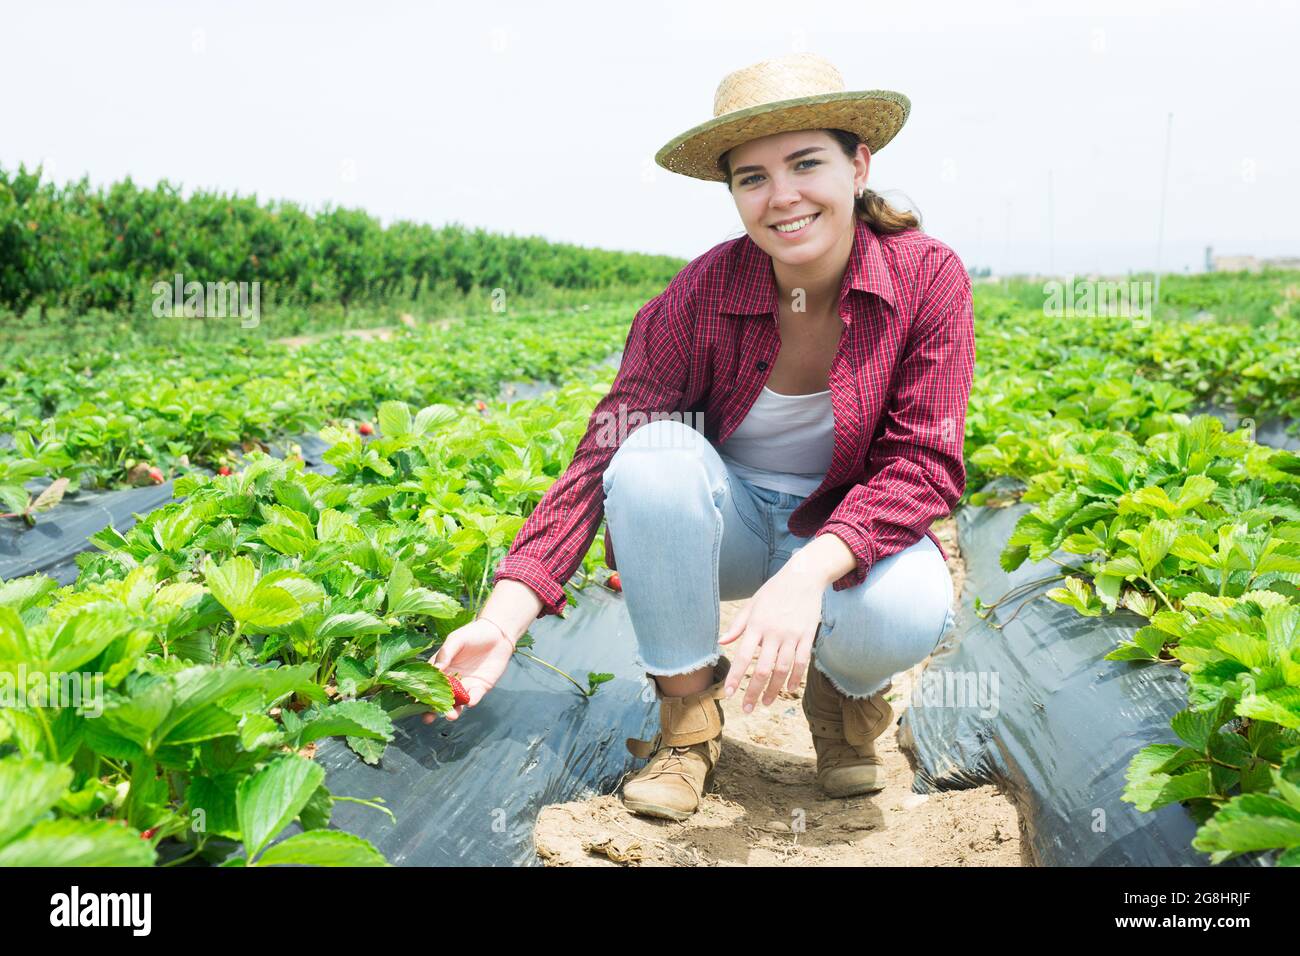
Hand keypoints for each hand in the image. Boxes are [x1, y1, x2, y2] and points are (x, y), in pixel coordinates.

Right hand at [425, 618, 515, 721]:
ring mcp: (465, 685)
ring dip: (453, 710)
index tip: (414, 703)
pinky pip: (474, 697)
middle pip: (439, 697)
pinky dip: (472, 700)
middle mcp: (451, 679)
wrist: (498, 633)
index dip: (420, 693)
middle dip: (433, 709)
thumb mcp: (456, 640)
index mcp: (440, 667)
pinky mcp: (481, 687)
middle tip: (428, 718)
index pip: (427, 683)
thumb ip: (446, 653)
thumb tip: (436, 669)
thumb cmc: (473, 633)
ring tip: (451, 716)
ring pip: (456, 702)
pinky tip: (469, 702)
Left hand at [719, 564, 823, 712]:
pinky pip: (801, 662)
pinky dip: (795, 678)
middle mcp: (774, 633)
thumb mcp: (752, 604)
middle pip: (762, 669)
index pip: (743, 656)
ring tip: (766, 703)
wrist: (803, 577)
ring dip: (773, 689)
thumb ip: (737, 625)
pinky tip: (789, 689)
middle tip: (747, 709)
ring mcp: (792, 636)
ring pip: (782, 670)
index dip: (735, 677)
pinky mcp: (807, 636)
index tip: (728, 693)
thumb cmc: (774, 591)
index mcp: (757, 625)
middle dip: (753, 692)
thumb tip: (721, 641)